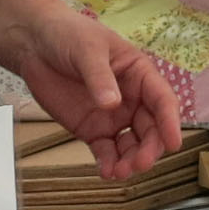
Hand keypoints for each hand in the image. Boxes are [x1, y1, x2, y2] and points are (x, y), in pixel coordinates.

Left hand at [10, 8, 182, 180]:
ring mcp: (113, 116)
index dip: (170, 122)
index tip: (173, 143)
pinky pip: (106, 150)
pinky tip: (107, 172)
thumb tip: (112, 104)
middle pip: (150, 128)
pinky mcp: (92, 129)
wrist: (35, 44)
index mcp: (140, 74)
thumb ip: (99, 77)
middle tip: (140, 164)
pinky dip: (109, 163)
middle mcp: (132, 99)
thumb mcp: (87, 50)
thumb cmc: (69, 36)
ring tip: (121, 173)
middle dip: (149, 148)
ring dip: (131, 160)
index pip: (162, 100)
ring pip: (131, 144)